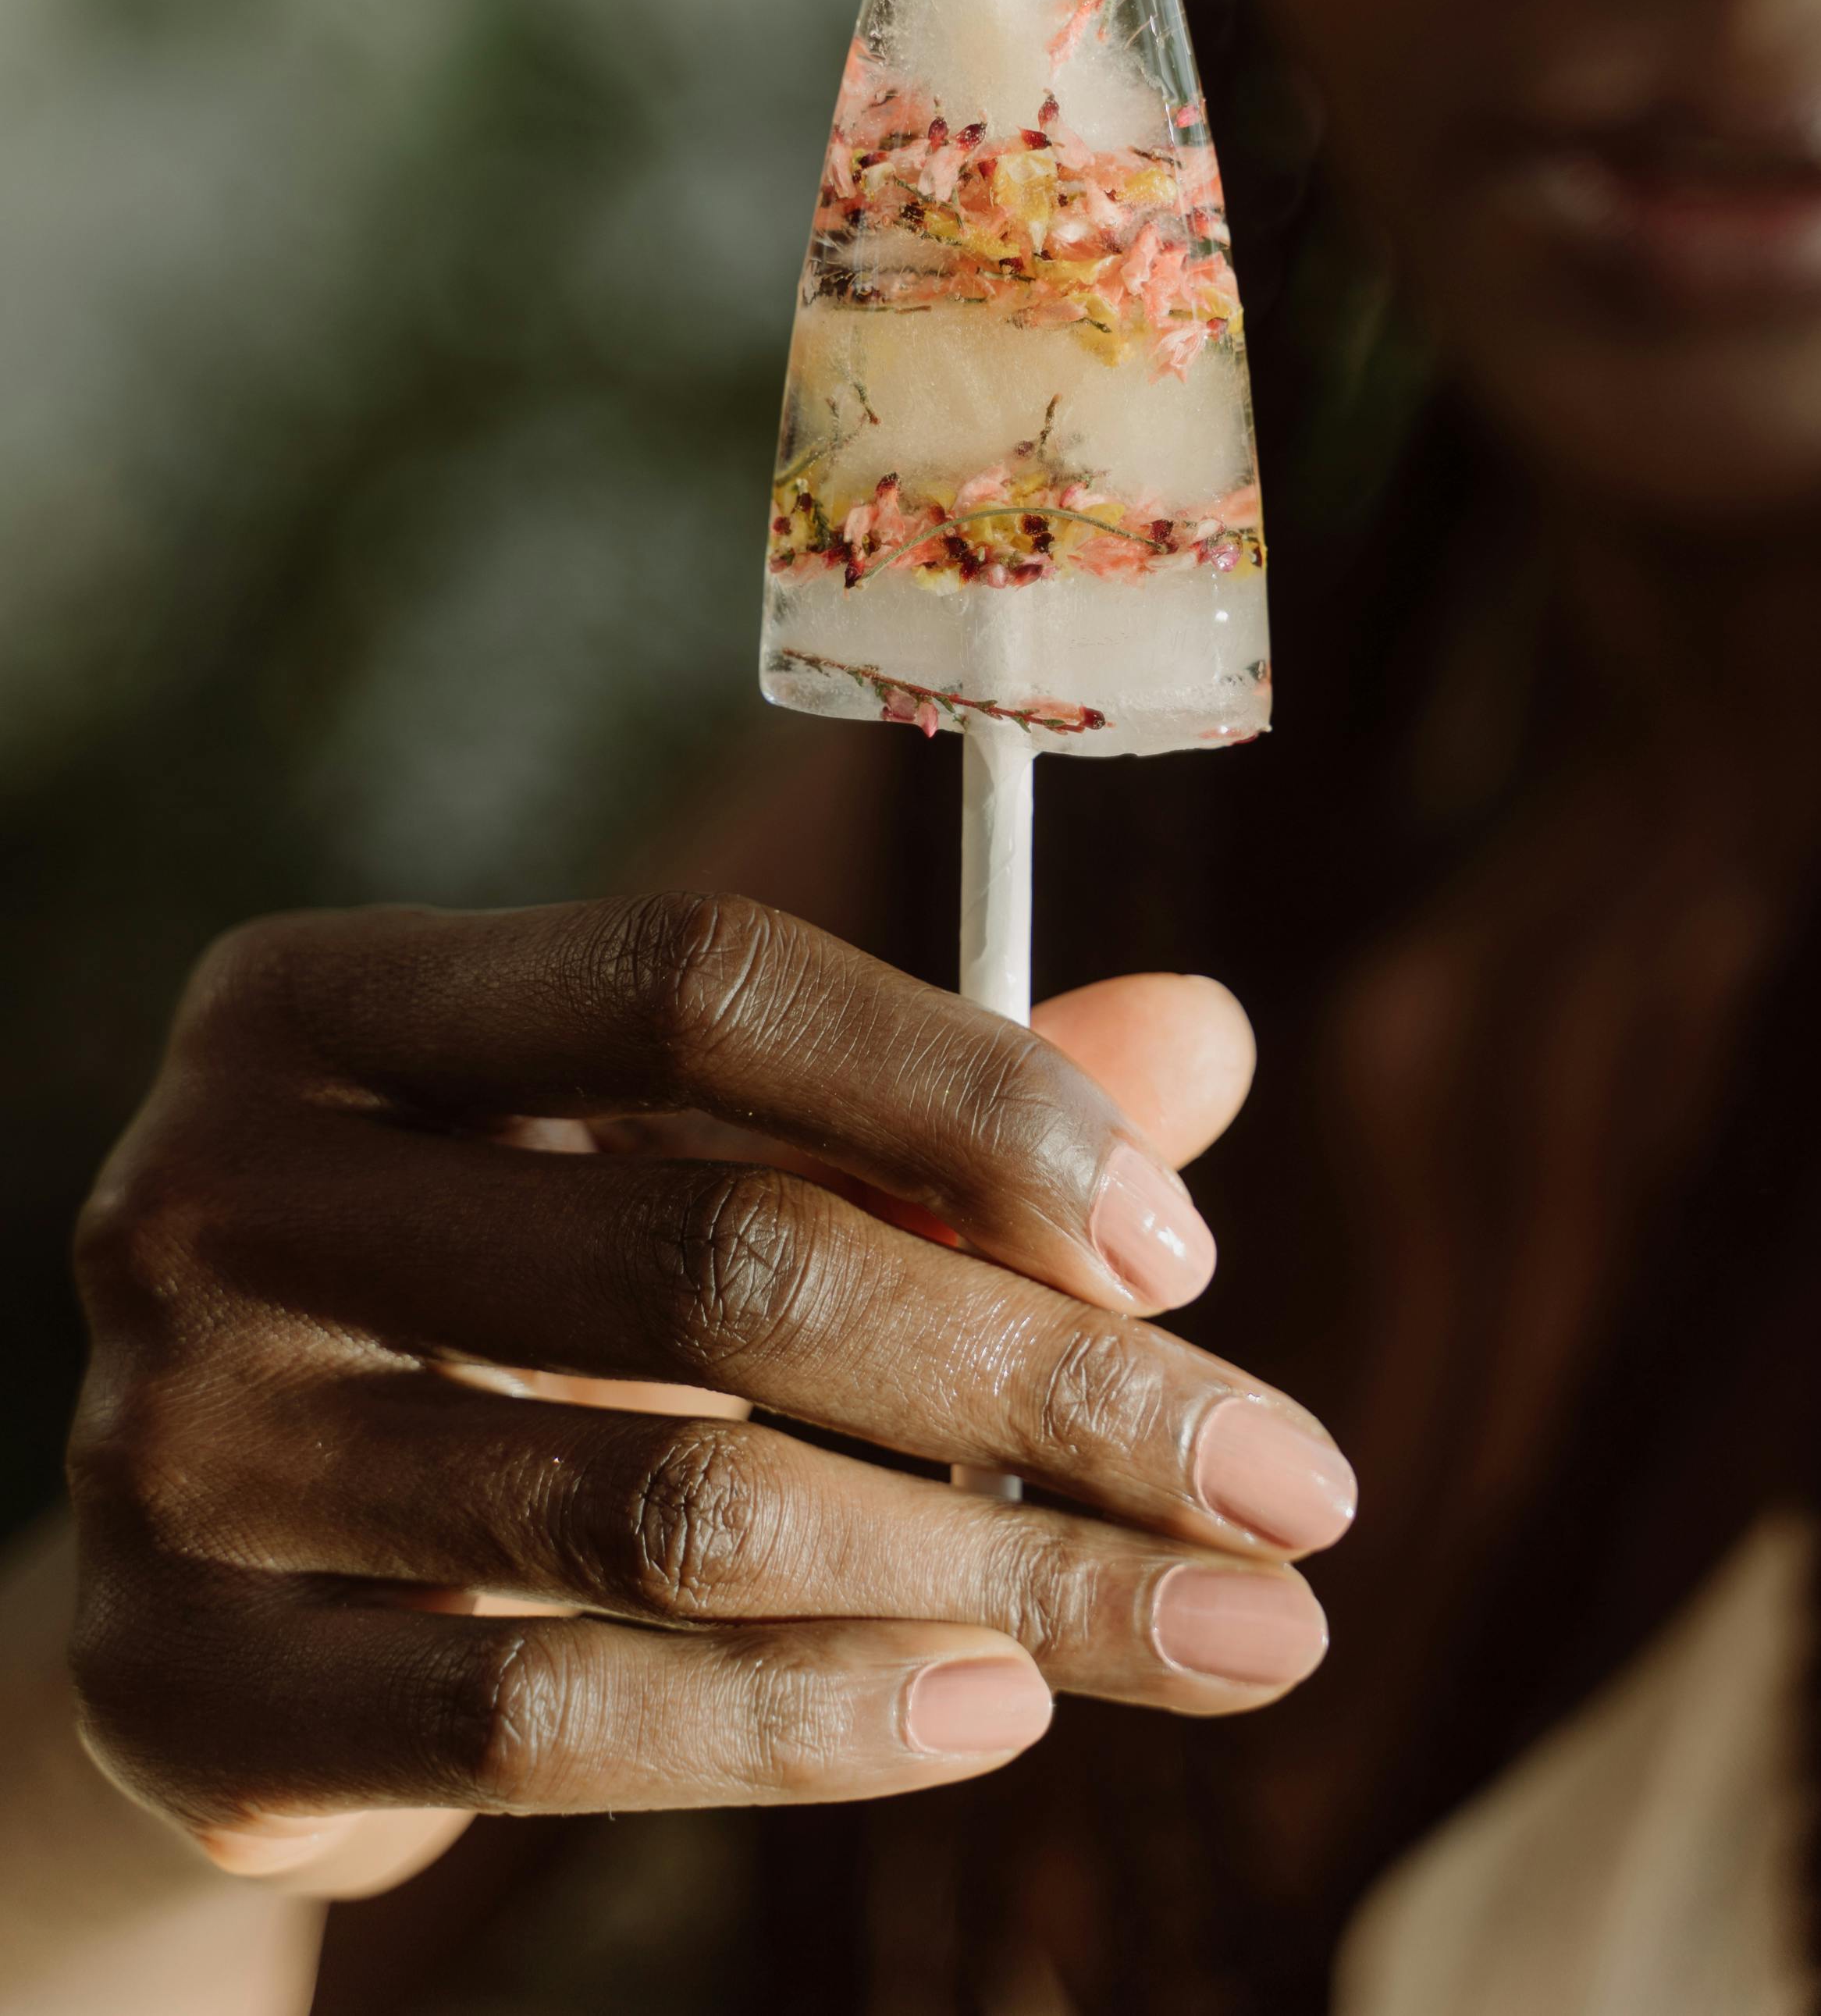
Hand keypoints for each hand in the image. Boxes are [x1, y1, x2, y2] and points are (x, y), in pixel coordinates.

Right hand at [67, 898, 1353, 1897]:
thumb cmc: (500, 1316)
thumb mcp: (670, 1171)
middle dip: (1050, 1383)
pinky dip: (801, 1727)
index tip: (1185, 1242)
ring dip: (989, 1577)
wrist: (223, 1578)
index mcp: (331, 1001)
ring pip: (665, 1506)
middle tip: (1288, 1484)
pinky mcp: (171, 1688)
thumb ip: (920, 1112)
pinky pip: (541, 1727)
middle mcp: (215, 1190)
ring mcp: (167, 1442)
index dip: (962, 1090)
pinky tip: (989, 1710)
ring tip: (1213, 1624)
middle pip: (718, 1254)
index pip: (691, 977)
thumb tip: (1208, 1034)